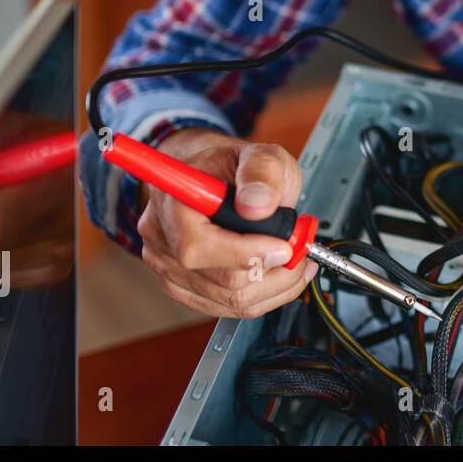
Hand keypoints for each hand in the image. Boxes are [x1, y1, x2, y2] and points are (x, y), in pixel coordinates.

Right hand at [136, 129, 316, 317]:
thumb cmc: (233, 166)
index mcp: (173, 200)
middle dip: (272, 271)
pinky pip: (227, 307)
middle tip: (300, 251)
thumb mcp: (261, 154)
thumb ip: (263, 172)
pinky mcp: (183, 287)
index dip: (246, 254)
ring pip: (228, 300)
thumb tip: (257, 205)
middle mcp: (162, 238)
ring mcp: (169, 267)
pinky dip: (262, 297)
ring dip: (273, 287)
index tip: (283, 246)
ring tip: (296, 261)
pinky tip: (280, 275)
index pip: (198, 246)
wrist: (215, 176)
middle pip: (218, 280)